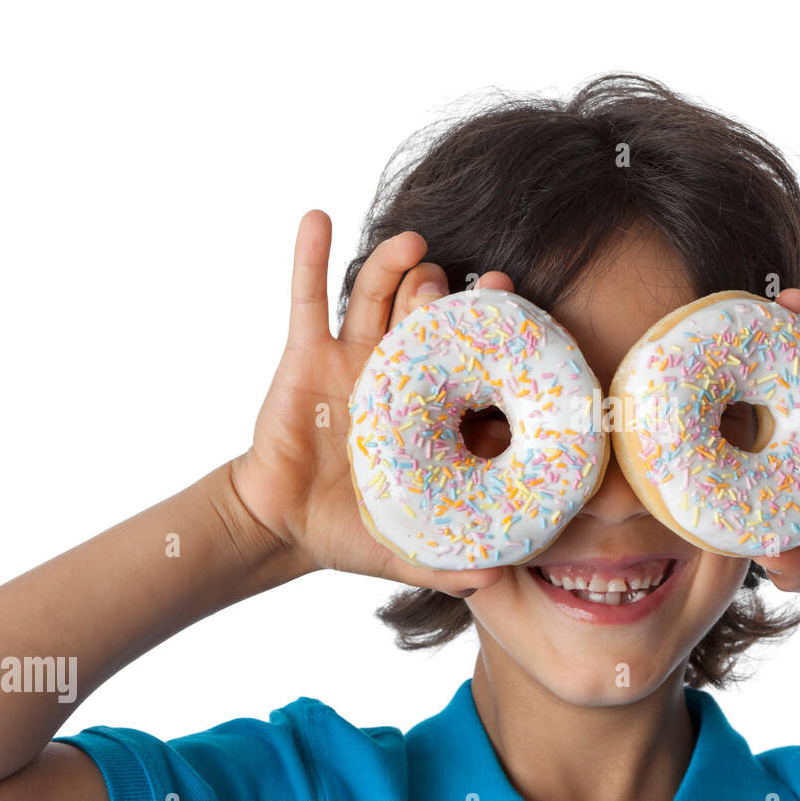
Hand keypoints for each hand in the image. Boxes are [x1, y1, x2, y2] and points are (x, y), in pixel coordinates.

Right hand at [229, 210, 509, 595]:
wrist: (282, 524)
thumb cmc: (352, 530)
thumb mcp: (404, 550)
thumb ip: (447, 564)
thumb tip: (495, 582)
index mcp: (431, 414)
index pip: (469, 368)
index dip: (492, 342)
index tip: (517, 315)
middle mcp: (399, 374)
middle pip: (427, 321)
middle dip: (446, 299)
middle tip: (467, 282)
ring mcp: (353, 357)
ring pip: (376, 299)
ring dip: (393, 267)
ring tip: (413, 244)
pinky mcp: (306, 353)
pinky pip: (308, 298)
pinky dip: (311, 258)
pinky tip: (318, 218)